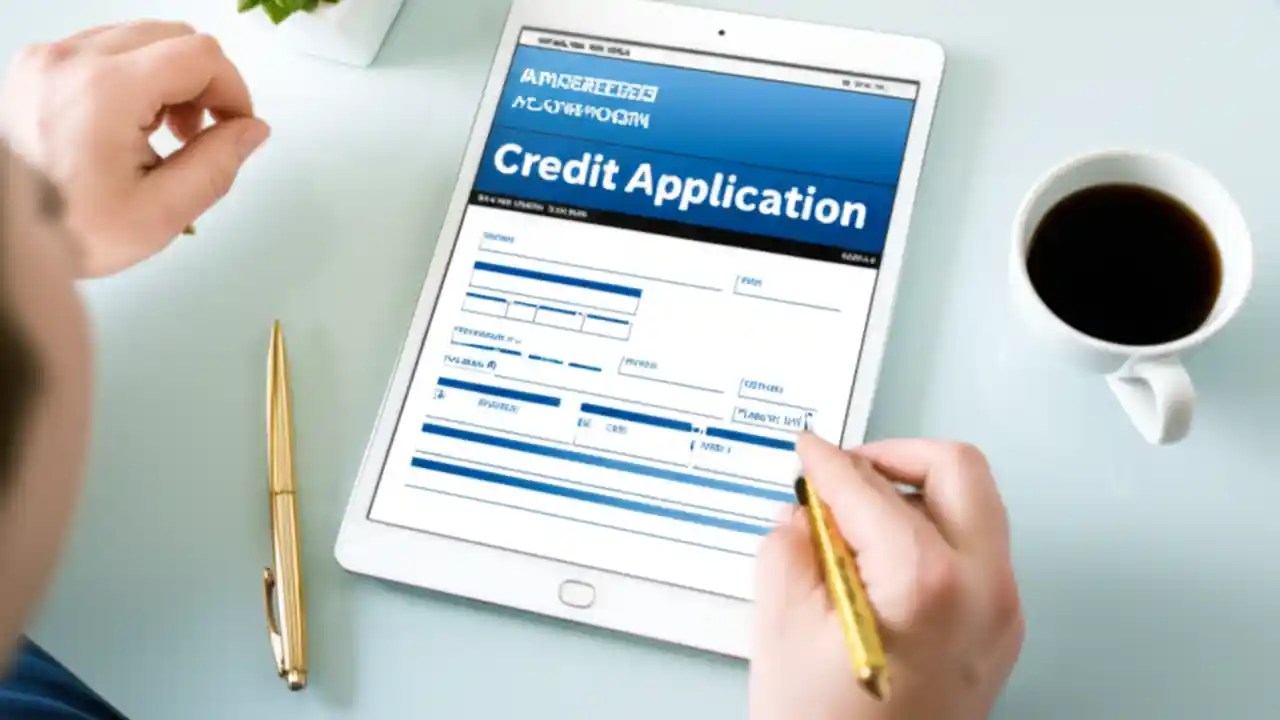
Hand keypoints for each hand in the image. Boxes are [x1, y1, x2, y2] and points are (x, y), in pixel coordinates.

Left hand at [0, 22, 269, 276]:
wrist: (3, 238)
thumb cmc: (70, 230)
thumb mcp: (160, 214)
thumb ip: (216, 166)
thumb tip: (252, 130)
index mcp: (106, 91)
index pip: (200, 55)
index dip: (234, 89)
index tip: (236, 128)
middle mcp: (73, 59)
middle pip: (173, 36)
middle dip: (204, 82)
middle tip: (200, 135)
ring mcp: (50, 58)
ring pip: (141, 38)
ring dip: (170, 78)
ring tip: (164, 132)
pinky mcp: (38, 66)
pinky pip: (106, 48)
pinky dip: (135, 76)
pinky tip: (130, 122)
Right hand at [750, 435, 1023, 719]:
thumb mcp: (781, 626)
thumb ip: (791, 545)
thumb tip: (808, 511)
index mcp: (926, 583)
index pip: (871, 486)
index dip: (829, 461)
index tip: (811, 452)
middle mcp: (983, 591)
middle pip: (958, 470)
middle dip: (894, 456)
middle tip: (846, 471)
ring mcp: (1002, 614)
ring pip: (977, 505)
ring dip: (918, 493)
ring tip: (858, 517)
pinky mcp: (1002, 632)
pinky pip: (978, 551)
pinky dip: (934, 533)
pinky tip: (883, 556)